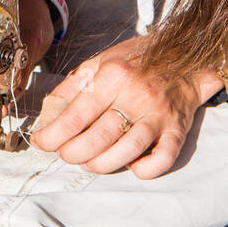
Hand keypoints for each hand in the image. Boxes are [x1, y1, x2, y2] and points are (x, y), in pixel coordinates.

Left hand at [30, 36, 220, 177]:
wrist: (186, 57)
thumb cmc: (137, 62)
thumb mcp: (100, 62)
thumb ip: (72, 88)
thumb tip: (47, 117)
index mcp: (113, 76)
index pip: (75, 116)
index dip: (52, 135)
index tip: (41, 142)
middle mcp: (137, 95)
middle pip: (98, 138)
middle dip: (73, 154)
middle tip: (67, 154)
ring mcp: (159, 114)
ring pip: (127, 152)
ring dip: (102, 165)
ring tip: (91, 162)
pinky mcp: (177, 129)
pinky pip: (162, 159)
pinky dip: (144, 170)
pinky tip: (131, 165)